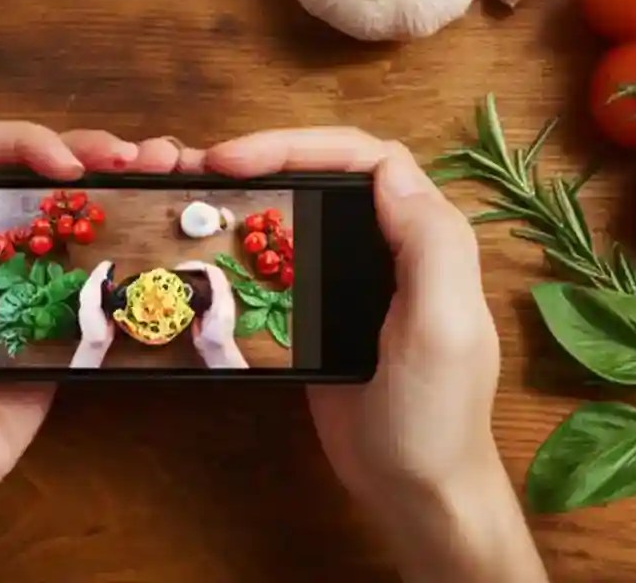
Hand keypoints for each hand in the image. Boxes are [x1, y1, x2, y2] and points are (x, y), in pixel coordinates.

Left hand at [0, 124, 185, 581]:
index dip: (26, 142)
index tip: (67, 167)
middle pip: (37, 171)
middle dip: (88, 150)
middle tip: (133, 157)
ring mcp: (28, 277)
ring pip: (73, 209)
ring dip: (117, 180)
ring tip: (162, 169)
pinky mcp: (62, 315)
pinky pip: (97, 266)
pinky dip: (129, 238)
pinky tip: (161, 225)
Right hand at [173, 261, 245, 368]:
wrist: (214, 349)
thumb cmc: (219, 328)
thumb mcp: (221, 304)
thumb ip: (217, 286)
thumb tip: (208, 268)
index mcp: (222, 291)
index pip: (210, 270)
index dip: (195, 265)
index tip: (180, 268)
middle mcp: (214, 294)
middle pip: (201, 275)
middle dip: (187, 271)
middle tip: (172, 273)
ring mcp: (206, 302)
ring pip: (194, 284)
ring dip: (183, 280)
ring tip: (171, 280)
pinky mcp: (197, 311)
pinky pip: (188, 296)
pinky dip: (180, 292)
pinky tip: (171, 294)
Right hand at [206, 129, 543, 582]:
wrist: (416, 491)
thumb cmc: (432, 415)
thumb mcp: (440, 328)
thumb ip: (427, 243)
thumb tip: (385, 169)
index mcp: (428, 237)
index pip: (365, 158)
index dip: (299, 144)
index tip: (234, 158)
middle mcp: (393, 245)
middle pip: (329, 173)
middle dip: (266, 157)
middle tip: (200, 170)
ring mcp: (357, 277)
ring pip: (305, 211)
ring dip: (254, 194)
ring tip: (195, 196)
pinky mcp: (325, 310)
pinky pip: (287, 259)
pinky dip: (251, 245)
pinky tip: (212, 249)